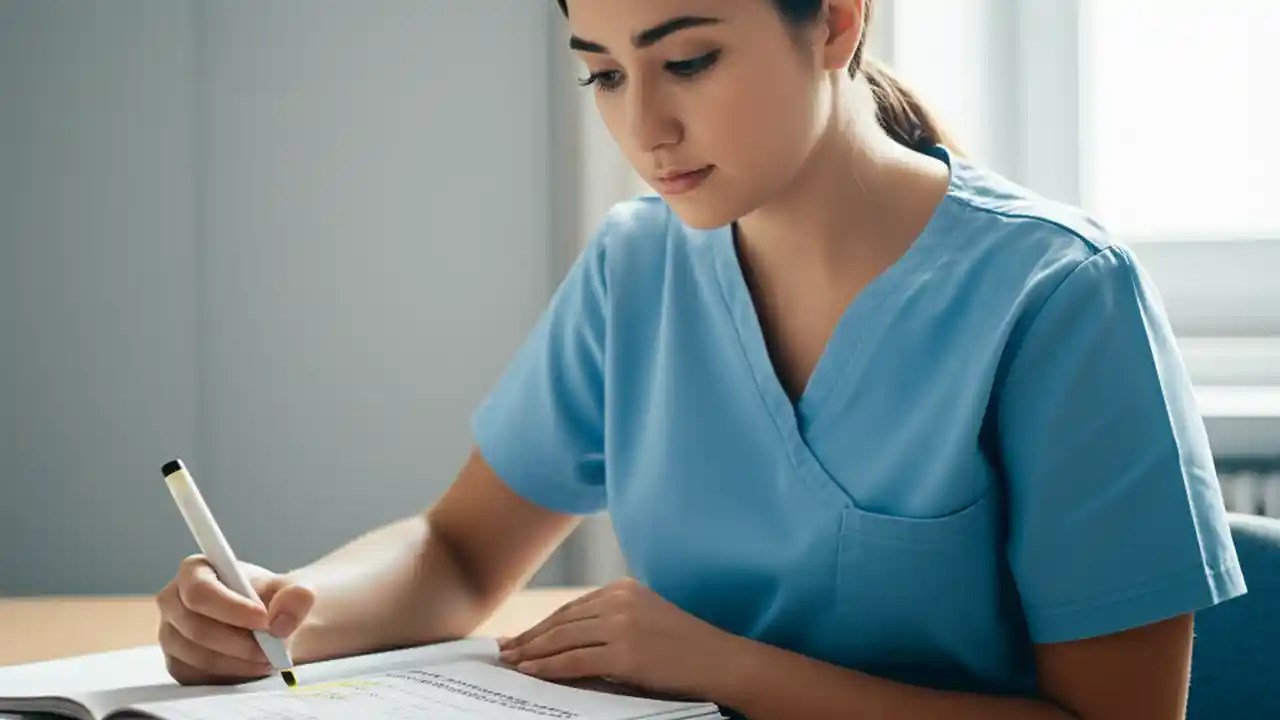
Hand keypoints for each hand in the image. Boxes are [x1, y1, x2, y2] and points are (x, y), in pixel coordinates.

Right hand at [155, 554, 315, 684]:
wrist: (270, 625)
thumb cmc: (272, 600)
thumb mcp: (292, 591)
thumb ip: (296, 598)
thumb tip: (282, 620)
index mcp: (195, 571)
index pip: (200, 592)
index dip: (231, 608)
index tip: (264, 620)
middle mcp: (174, 602)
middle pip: (197, 629)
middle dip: (240, 642)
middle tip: (273, 647)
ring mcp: (171, 635)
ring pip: (199, 657)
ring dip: (239, 661)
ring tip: (269, 656)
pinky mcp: (178, 664)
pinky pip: (199, 677)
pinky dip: (231, 675)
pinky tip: (252, 666)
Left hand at [496, 578, 736, 699]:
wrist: (720, 660)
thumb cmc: (686, 647)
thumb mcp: (646, 620)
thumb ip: (612, 622)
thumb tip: (572, 639)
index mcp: (623, 589)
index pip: (571, 608)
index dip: (542, 623)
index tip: (520, 635)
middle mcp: (619, 601)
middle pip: (561, 621)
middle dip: (529, 637)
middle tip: (504, 650)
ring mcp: (621, 626)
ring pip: (562, 639)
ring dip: (531, 652)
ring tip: (511, 662)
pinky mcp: (624, 653)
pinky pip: (574, 661)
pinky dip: (548, 667)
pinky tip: (531, 672)